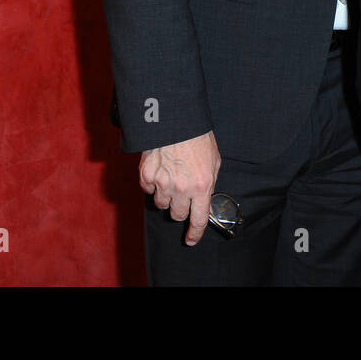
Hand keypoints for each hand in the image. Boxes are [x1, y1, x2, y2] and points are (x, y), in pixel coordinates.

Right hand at [139, 131, 219, 245]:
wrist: (176, 120)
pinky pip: (148, 190)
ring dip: (166, 196)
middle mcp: (182, 188)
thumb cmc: (197, 138)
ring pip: (162, 204)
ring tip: (171, 177)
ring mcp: (163, 183)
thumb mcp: (214, 161)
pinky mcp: (146, 176)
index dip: (195, 233)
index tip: (191, 239)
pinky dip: (152, 184)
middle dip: (180, 208)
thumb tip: (204, 199)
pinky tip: (160, 170)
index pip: (198, 219)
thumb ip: (209, 182)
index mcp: (202, 186)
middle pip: (177, 214)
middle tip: (182, 194)